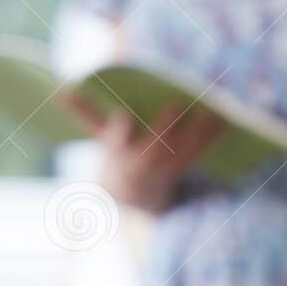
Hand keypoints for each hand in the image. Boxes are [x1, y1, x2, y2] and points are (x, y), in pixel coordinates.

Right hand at [64, 95, 222, 213]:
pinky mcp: (182, 169)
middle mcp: (141, 162)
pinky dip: (212, 138)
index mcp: (119, 151)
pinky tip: (225, 122)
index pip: (117, 140)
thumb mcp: (98, 135)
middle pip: (154, 146)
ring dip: (198, 131)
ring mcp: (164, 168)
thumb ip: (85, 112)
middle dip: (166, 126)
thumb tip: (61, 91)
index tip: (123, 115)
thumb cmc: (116, 154)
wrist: (132, 194)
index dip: (121, 130)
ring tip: (210, 111)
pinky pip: (198, 154)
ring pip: (182, 150)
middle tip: (177, 104)